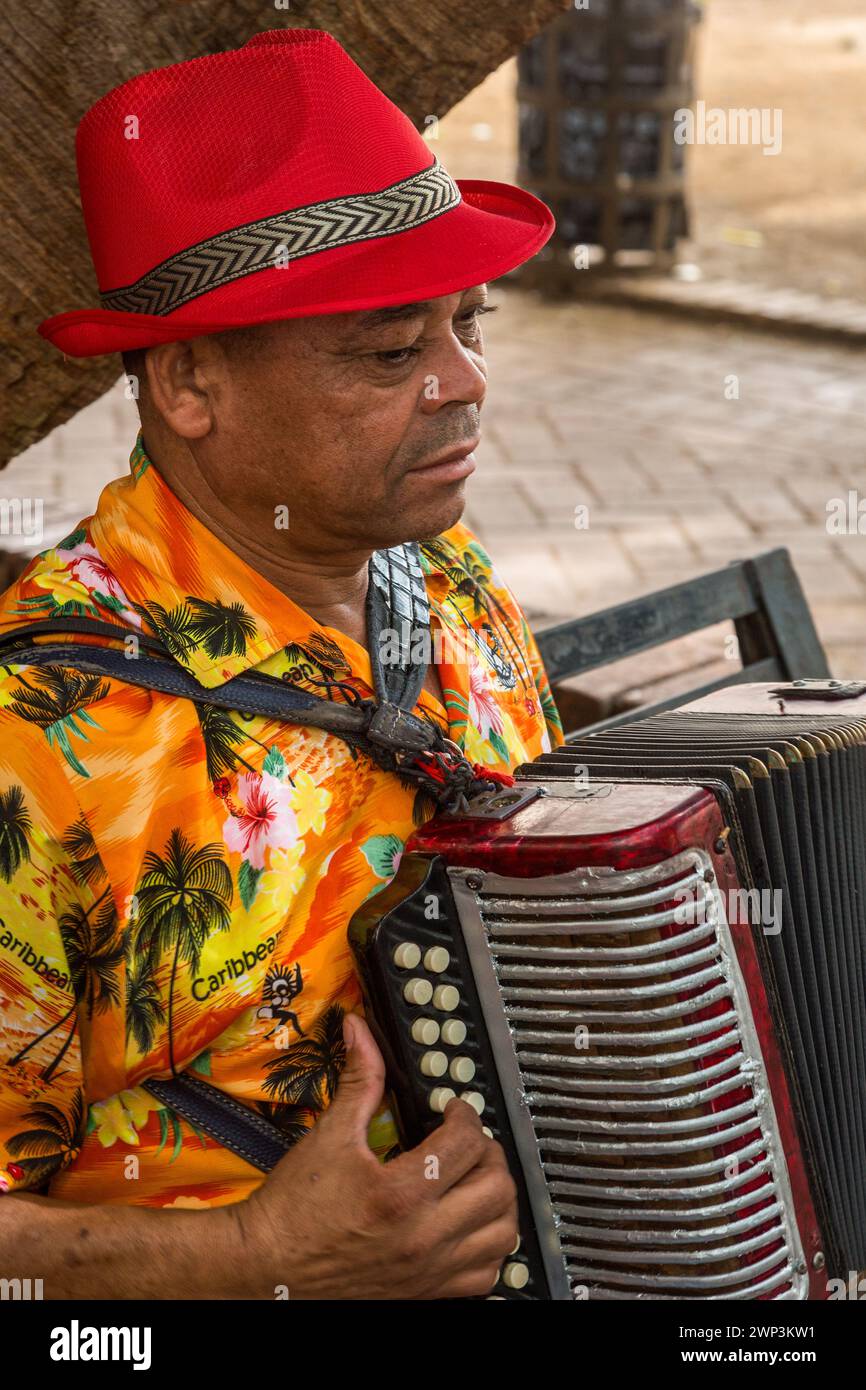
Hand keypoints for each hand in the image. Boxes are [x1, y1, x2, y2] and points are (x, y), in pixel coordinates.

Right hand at [232, 1012, 517, 1298]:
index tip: (453, 1112)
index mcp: (400, 1194)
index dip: (465, 1115)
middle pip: (497, 1187)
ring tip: (473, 1179)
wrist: (267, 1268)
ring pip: (503, 1233)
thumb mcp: (328, 1135)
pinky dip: (488, 1245)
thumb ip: (359, 1080)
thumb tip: (361, 1034)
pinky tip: (467, 1223)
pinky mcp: (427, 1294)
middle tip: (467, 1141)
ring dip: (497, 1200)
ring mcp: (429, 1271)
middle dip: (489, 1153)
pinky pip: (487, 1274)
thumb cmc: (293, 1209)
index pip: (466, 1143)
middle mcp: (423, 1237)